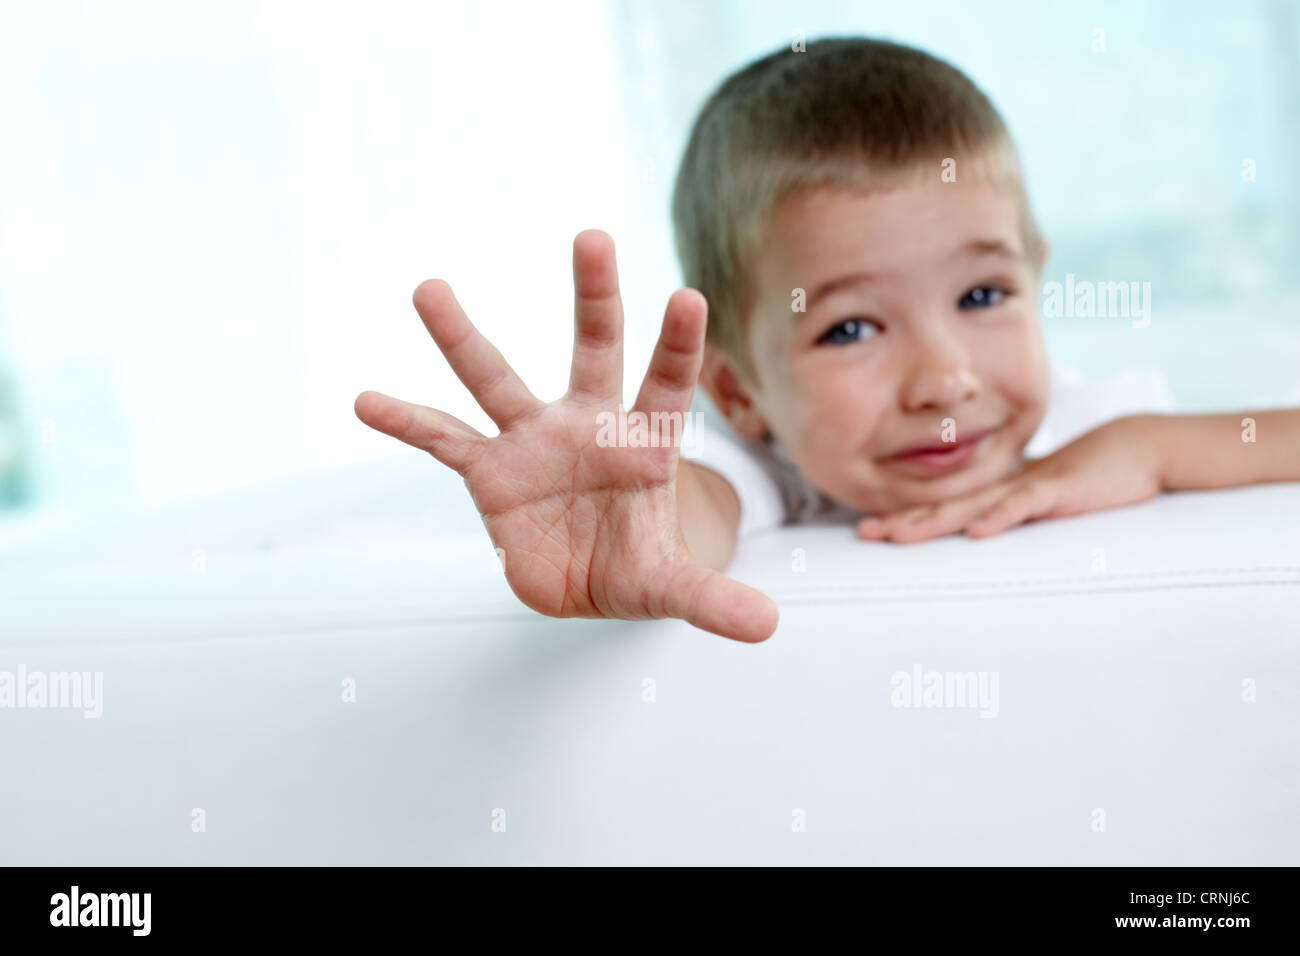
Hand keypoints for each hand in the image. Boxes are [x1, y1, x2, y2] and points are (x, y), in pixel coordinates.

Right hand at [355, 230, 777, 641]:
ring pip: (498, 378)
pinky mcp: (489, 472)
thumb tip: (768, 626)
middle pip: (593, 349)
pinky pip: (444, 440)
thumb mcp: (670, 586)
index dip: (676, 345)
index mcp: (642, 445)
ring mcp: (534, 441)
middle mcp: (588, 426)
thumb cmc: (635, 566)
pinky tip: (367, 400)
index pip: (665, 385)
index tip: (687, 295)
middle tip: (592, 237)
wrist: (585, 581)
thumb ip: (711, 598)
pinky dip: (408, 422)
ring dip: (463, 337)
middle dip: (594, 297)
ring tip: (430, 289)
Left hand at [857, 415, 1163, 542]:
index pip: (942, 508)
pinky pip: (1024, 504)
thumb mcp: (1040, 505)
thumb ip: (1011, 519)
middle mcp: (1001, 489)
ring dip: (933, 520)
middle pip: (943, 507)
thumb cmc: (1085, 479)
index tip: (868, 531)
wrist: (1132, 449)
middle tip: (864, 533)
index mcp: (995, 494)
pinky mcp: (1057, 489)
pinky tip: (978, 532)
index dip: (905, 518)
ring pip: (971, 505)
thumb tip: (982, 540)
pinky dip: (1000, 517)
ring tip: (899, 534)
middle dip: (901, 521)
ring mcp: (1026, 487)